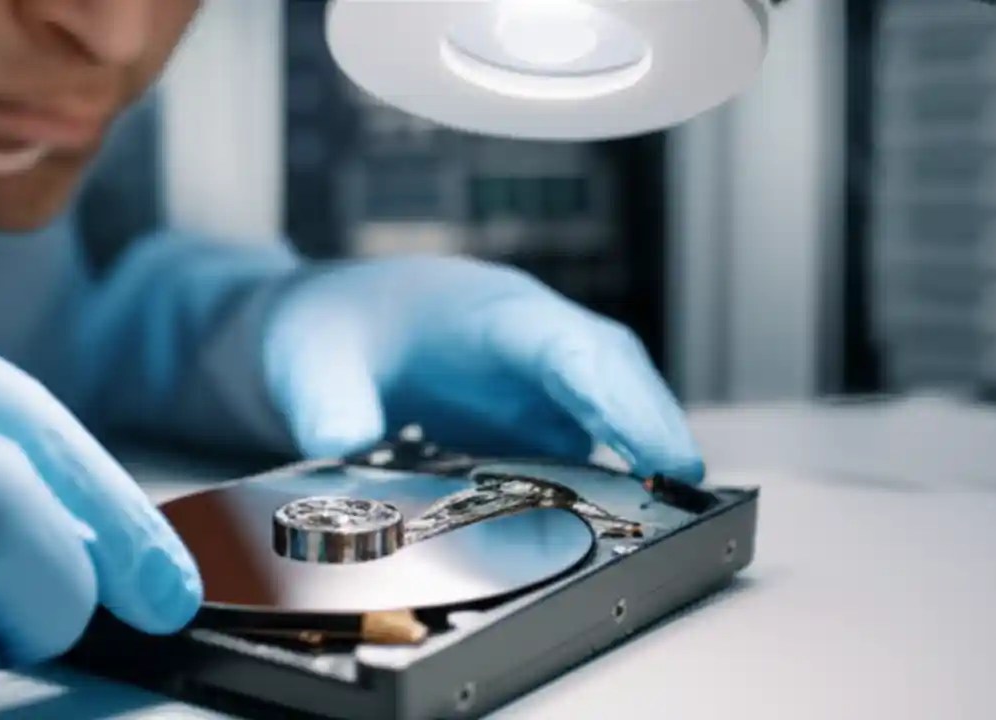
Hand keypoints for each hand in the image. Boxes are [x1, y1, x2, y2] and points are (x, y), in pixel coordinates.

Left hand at [262, 255, 703, 482]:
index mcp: (481, 310)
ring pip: (607, 410)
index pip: (562, 347)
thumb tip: (347, 454)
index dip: (615, 398)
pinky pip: (576, 445)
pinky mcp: (526, 417)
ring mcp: (531, 380)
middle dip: (652, 428)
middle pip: (610, 374)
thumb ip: (327, 407)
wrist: (316, 327)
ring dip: (639, 459)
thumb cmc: (323, 325)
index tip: (657, 449)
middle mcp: (523, 340)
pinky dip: (598, 483)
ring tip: (668, 522)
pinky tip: (606, 527)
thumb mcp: (305, 360)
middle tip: (691, 494)